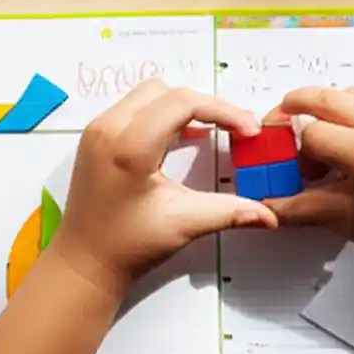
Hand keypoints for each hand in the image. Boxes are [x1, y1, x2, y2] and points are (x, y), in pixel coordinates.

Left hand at [51, 80, 277, 299]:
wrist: (84, 263)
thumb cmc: (128, 245)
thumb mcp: (185, 224)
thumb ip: (231, 212)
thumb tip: (269, 216)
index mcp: (129, 147)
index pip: (183, 103)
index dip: (223, 111)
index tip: (248, 131)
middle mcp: (109, 129)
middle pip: (167, 91)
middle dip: (205, 105)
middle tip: (233, 129)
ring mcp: (98, 130)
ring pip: (149, 95)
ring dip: (182, 107)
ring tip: (211, 131)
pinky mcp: (96, 137)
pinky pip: (135, 108)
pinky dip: (163, 115)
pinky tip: (183, 137)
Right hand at [264, 87, 353, 273]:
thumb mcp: (340, 216)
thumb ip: (295, 203)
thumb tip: (264, 200)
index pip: (312, 134)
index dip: (300, 152)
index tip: (301, 167)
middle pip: (328, 98)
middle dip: (300, 103)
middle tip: (285, 112)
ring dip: (334, 105)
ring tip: (329, 133)